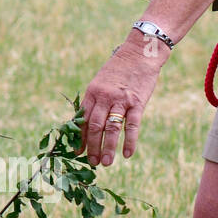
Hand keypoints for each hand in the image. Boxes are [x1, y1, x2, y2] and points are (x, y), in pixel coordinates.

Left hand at [78, 38, 165, 166]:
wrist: (139, 54)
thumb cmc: (120, 70)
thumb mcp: (101, 82)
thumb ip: (96, 101)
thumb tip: (88, 123)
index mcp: (92, 93)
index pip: (83, 119)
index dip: (79, 138)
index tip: (78, 152)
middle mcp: (104, 97)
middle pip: (94, 127)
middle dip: (92, 147)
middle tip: (93, 163)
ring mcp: (121, 100)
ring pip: (111, 129)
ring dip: (108, 148)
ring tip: (107, 163)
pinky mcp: (137, 102)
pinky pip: (132, 125)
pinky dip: (129, 141)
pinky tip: (127, 154)